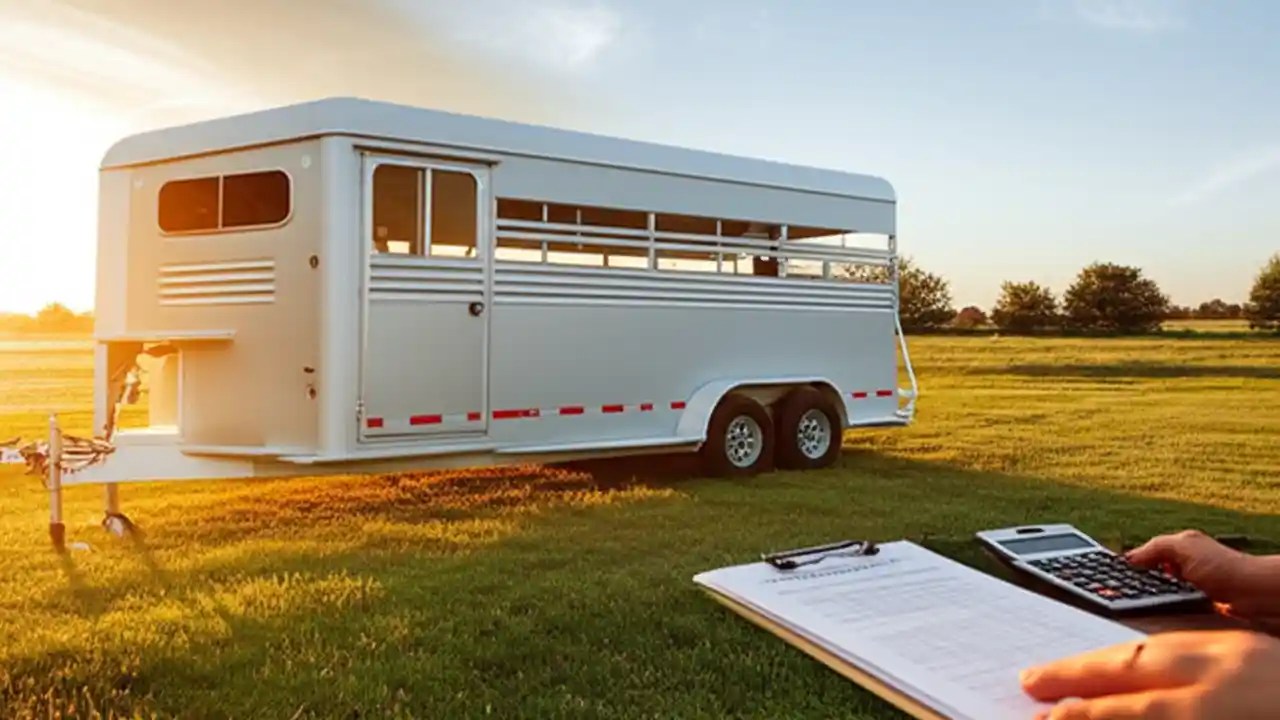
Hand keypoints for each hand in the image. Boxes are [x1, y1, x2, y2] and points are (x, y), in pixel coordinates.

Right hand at [1021, 630, 1279, 718]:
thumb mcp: (1215, 718)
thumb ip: (1161, 714)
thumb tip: (1113, 712)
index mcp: (1217, 707)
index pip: (1133, 708)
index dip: (1083, 714)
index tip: (1046, 719)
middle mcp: (1228, 672)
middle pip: (1134, 664)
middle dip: (1078, 672)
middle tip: (1032, 680)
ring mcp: (1243, 654)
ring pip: (1158, 645)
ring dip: (1107, 657)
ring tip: (1069, 669)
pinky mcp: (1253, 647)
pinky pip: (1188, 640)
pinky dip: (1148, 650)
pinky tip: (1131, 660)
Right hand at [1126, 530, 1279, 627]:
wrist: (1252, 594)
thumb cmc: (1223, 568)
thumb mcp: (1182, 548)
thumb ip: (1154, 549)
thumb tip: (1129, 558)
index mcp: (1182, 545)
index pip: (1149, 550)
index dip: (1134, 560)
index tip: (1115, 570)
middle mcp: (1186, 562)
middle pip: (1152, 570)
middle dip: (1141, 578)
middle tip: (1126, 586)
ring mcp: (1191, 583)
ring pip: (1160, 588)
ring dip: (1153, 592)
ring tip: (1142, 596)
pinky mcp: (1196, 601)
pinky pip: (1171, 602)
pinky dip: (1164, 603)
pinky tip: (1161, 605)